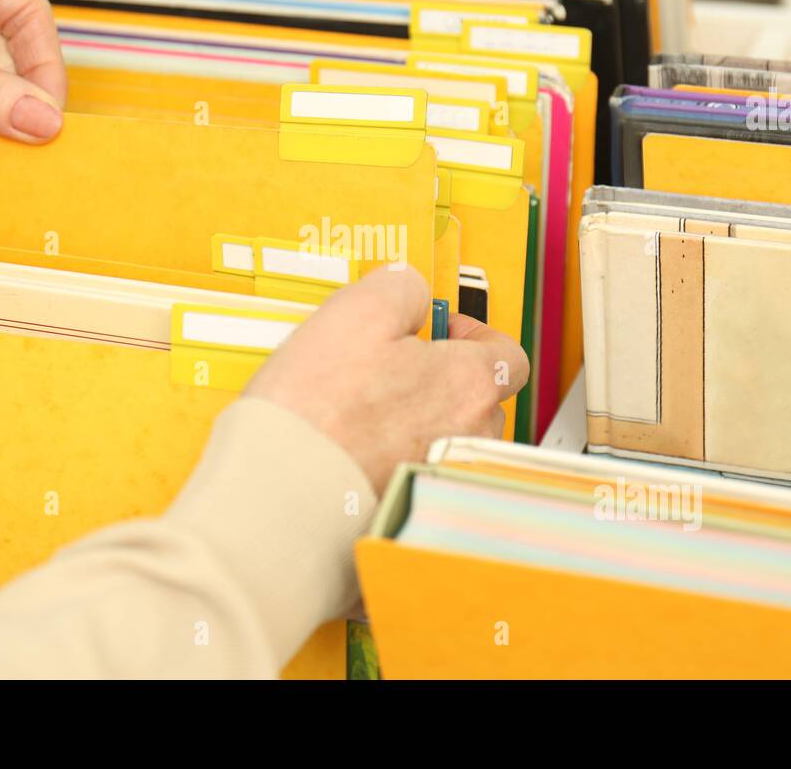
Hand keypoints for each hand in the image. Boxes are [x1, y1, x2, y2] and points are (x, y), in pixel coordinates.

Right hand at [246, 266, 528, 492]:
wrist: (281, 486)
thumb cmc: (318, 408)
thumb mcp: (358, 311)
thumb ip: (402, 287)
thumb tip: (412, 292)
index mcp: (469, 385)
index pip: (509, 354)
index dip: (474, 333)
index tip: (439, 328)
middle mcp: (468, 436)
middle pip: (480, 396)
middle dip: (444, 374)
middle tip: (396, 360)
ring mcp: (439, 475)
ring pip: (450, 433)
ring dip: (423, 415)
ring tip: (372, 403)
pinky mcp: (410, 503)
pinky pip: (417, 465)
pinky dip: (397, 450)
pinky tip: (358, 439)